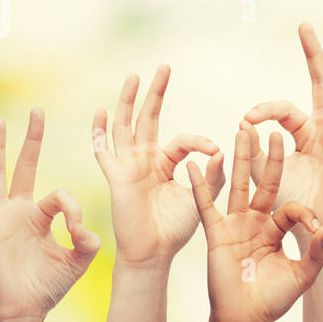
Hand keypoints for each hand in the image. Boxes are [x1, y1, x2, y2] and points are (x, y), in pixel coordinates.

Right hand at [0, 109, 100, 321]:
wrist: (24, 310)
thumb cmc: (48, 286)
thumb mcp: (78, 260)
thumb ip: (87, 241)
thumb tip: (85, 228)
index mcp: (44, 215)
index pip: (59, 195)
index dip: (72, 210)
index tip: (78, 231)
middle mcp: (22, 210)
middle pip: (27, 165)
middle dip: (33, 139)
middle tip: (37, 110)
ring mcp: (3, 217)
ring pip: (0, 174)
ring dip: (0, 148)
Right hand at [94, 65, 224, 266]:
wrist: (154, 254)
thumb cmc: (175, 230)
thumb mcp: (201, 198)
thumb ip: (213, 175)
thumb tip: (223, 150)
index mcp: (165, 163)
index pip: (182, 140)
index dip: (200, 142)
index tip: (216, 150)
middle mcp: (145, 160)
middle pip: (148, 118)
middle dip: (156, 93)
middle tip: (164, 67)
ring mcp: (128, 166)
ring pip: (125, 126)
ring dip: (129, 101)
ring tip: (135, 76)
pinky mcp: (116, 178)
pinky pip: (103, 152)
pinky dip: (99, 132)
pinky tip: (100, 112)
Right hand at [189, 130, 322, 321]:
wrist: (245, 319)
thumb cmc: (273, 300)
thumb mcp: (302, 276)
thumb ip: (317, 254)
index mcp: (277, 229)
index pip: (291, 208)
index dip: (304, 214)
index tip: (316, 226)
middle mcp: (256, 221)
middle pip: (264, 183)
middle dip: (270, 159)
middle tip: (275, 131)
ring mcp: (235, 224)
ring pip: (237, 185)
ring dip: (239, 159)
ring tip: (242, 130)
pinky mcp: (216, 232)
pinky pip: (207, 205)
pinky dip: (200, 186)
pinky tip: (194, 165)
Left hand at [241, 23, 322, 246]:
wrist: (318, 229)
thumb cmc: (294, 205)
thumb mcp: (267, 173)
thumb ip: (255, 151)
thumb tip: (242, 125)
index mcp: (304, 132)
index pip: (285, 108)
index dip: (265, 109)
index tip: (246, 119)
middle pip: (322, 82)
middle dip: (313, 54)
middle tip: (304, 26)